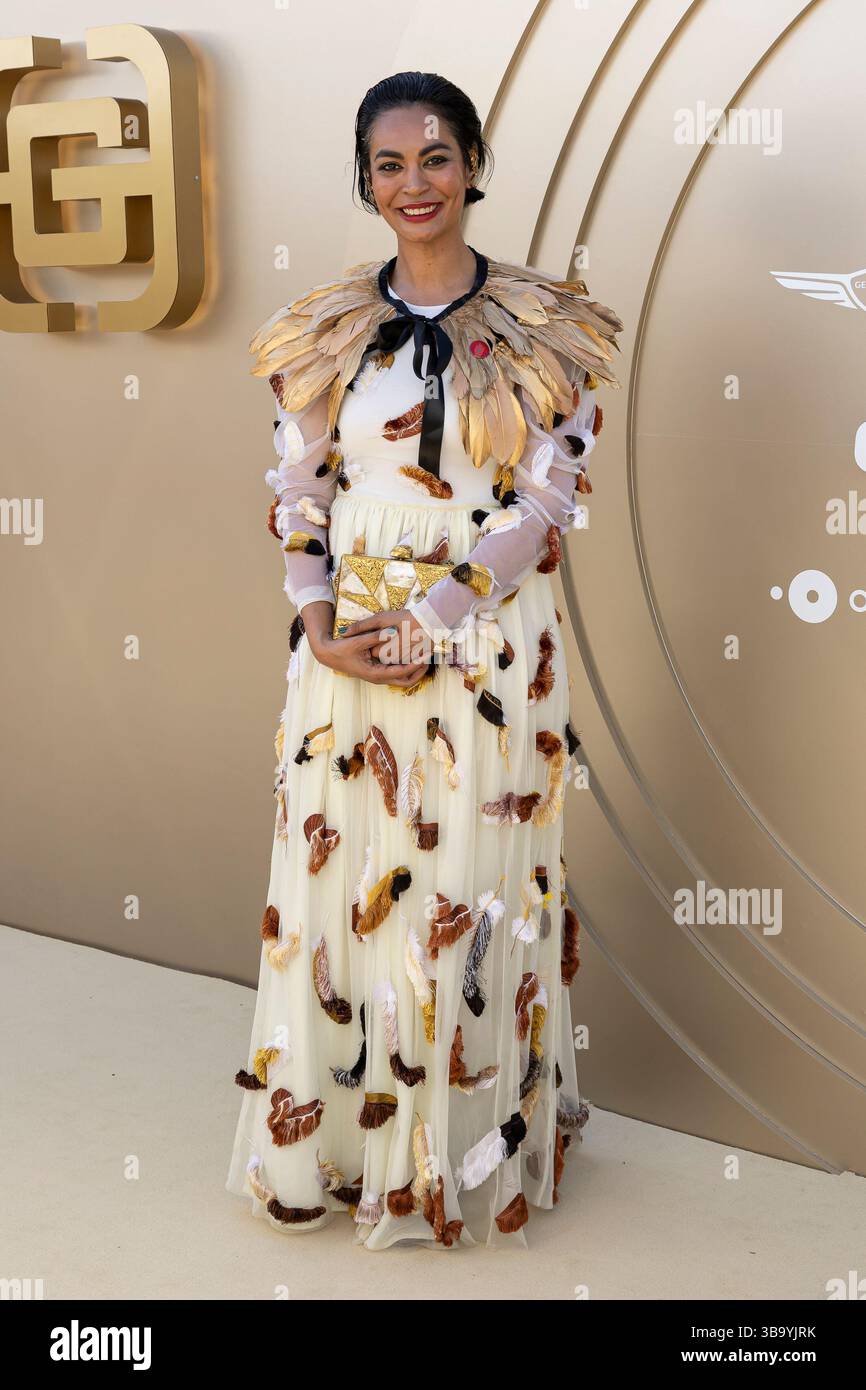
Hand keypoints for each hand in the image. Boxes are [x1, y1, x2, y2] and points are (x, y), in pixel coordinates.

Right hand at [303, 604, 429, 686]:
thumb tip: (391, 632)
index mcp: (375, 673)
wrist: (329, 655)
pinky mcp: (378, 672)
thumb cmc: (341, 650)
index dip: (415, 664)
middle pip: (406, 681)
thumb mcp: (358, 641)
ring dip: (415, 671)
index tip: (425, 656)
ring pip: (402, 679)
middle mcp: (378, 678)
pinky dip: (406, 668)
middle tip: (429, 658)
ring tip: (425, 657)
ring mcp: (378, 676)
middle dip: (419, 671)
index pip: (401, 672)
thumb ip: (375, 636)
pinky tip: (412, 657)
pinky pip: (396, 674)